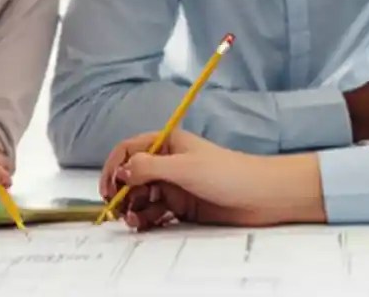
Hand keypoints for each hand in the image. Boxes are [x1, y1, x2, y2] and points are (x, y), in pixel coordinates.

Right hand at [99, 130, 324, 229]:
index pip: (128, 150)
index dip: (114, 167)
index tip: (108, 188)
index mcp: (167, 143)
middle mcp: (167, 163)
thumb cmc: (228, 174)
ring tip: (134, 222)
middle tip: (116, 211)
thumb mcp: (184, 167)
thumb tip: (121, 171)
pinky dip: (145, 219)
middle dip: (120, 192)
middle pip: (131, 176)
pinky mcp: (181, 206)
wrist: (261, 197)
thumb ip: (149, 168)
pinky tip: (145, 225)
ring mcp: (174, 185)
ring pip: (140, 196)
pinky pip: (154, 212)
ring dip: (132, 209)